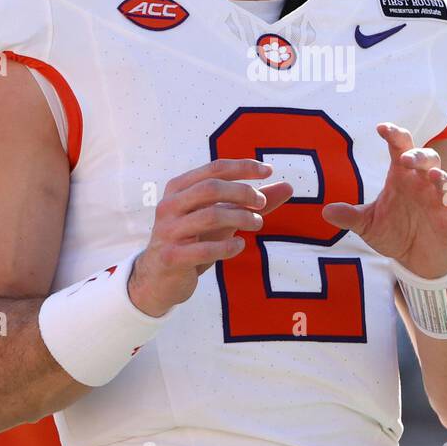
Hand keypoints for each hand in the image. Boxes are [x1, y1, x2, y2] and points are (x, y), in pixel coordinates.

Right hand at [128, 158, 293, 315]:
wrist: (158, 278)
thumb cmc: (193, 240)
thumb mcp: (221, 218)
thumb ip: (250, 202)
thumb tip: (288, 187)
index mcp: (178, 188)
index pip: (214, 168)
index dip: (243, 167)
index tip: (269, 171)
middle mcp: (169, 205)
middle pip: (211, 188)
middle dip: (243, 193)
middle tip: (262, 203)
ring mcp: (168, 231)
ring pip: (211, 216)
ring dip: (241, 218)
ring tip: (257, 223)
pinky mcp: (172, 257)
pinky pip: (205, 249)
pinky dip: (228, 246)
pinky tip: (240, 245)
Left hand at [321, 122, 446, 278]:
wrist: (415, 260)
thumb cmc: (394, 232)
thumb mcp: (368, 224)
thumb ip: (350, 216)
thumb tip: (326, 211)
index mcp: (402, 177)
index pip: (400, 147)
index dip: (394, 135)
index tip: (381, 128)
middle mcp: (423, 184)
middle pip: (428, 158)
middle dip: (418, 156)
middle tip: (405, 159)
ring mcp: (440, 203)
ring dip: (442, 179)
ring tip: (434, 178)